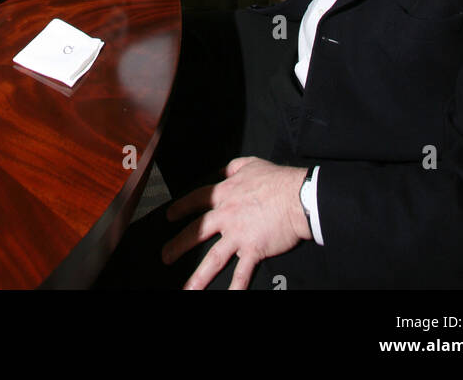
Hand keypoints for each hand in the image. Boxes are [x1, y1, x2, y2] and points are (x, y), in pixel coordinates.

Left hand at [162, 159, 310, 290]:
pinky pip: (242, 273)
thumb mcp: (250, 164)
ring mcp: (238, 235)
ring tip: (187, 288)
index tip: (169, 216)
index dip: (181, 208)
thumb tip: (222, 170)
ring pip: (213, 258)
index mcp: (225, 193)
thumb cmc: (276, 180)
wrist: (297, 196)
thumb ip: (233, 168)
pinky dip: (235, 288)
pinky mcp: (253, 249)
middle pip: (196, 232)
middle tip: (165, 256)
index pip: (196, 200)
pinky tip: (229, 297)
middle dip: (178, 245)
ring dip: (199, 276)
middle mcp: (227, 215)